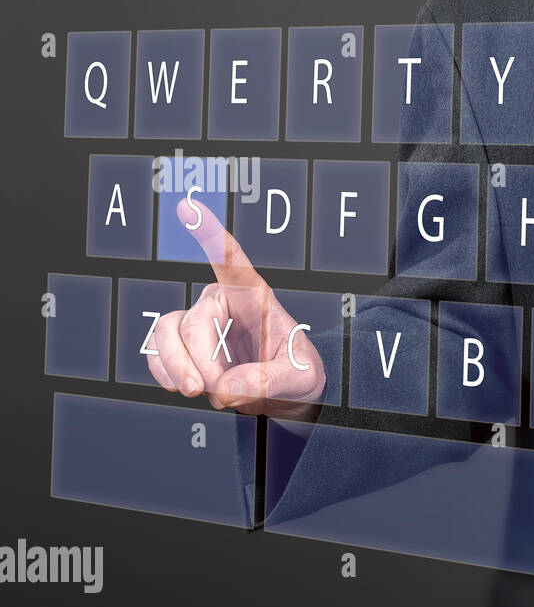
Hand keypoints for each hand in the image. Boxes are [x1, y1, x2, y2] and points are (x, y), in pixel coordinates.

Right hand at [146, 198, 325, 420]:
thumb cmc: (298, 374)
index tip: (188, 208)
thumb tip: (225, 387)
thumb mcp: (301, 377)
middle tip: (217, 390)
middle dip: (200, 360)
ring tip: (197, 391)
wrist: (286, 398)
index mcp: (254, 296)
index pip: (231, 260)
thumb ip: (268, 380)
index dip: (210, 234)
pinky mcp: (184, 349)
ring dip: (175, 365)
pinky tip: (179, 386)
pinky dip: (164, 372)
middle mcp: (222, 304)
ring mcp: (200, 326)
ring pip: (166, 332)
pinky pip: (158, 353)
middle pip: (193, 322)